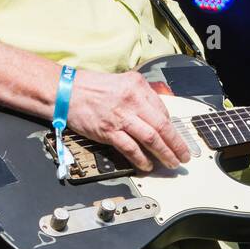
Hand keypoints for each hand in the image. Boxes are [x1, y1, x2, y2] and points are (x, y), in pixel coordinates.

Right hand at [67, 69, 190, 170]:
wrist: (65, 91)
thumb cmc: (90, 88)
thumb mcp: (121, 84)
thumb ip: (139, 98)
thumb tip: (155, 117)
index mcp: (137, 86)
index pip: (163, 109)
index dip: (172, 128)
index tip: (177, 138)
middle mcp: (132, 100)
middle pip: (162, 125)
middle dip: (177, 144)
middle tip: (184, 155)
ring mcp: (120, 116)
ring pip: (151, 138)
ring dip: (165, 153)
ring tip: (172, 162)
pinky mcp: (108, 130)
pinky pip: (131, 148)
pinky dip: (142, 158)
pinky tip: (148, 165)